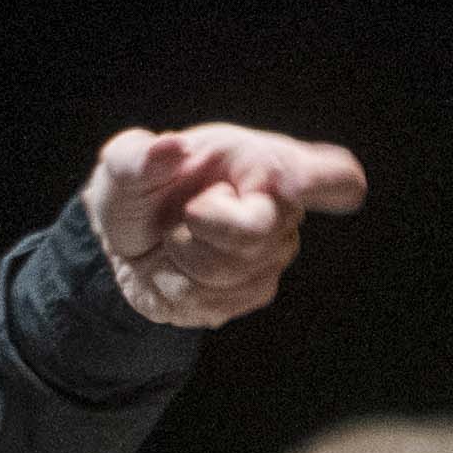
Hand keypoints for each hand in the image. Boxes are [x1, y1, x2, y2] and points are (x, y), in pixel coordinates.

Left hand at [83, 125, 366, 326]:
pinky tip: (180, 268)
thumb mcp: (123, 166)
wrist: (131, 240)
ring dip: (182, 261)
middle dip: (198, 230)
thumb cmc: (142, 191)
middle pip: (256, 235)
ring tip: (178, 240)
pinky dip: (179, 288)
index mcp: (264, 164)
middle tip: (182, 214)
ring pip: (228, 274)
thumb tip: (167, 149)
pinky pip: (213, 303)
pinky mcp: (254, 292)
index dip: (327, 184)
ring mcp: (273, 256)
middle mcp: (283, 211)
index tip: (310, 185)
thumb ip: (136, 157)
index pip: (329, 176)